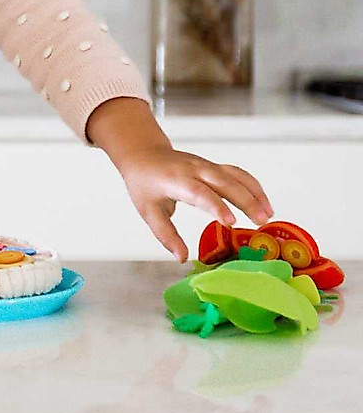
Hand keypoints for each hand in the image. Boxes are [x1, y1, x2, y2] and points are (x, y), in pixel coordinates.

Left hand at [117, 144, 273, 261]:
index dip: (216, 206)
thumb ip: (165, 234)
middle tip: (261, 221)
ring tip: (268, 215)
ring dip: (254, 193)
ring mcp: (206, 166)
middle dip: (245, 200)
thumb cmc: (145, 184)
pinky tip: (264, 203)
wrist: (143, 155)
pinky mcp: (214, 167)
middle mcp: (194, 170)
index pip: (199, 192)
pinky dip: (253, 186)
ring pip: (235, 175)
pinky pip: (237, 174)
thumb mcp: (148, 211)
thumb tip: (181, 258)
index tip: (230, 222)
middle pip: (224, 182)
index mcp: (175, 180)